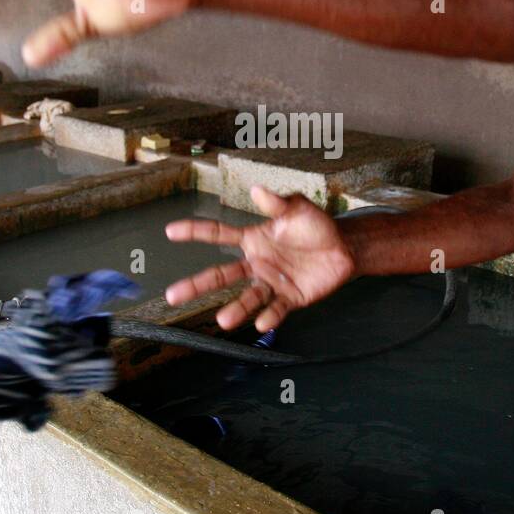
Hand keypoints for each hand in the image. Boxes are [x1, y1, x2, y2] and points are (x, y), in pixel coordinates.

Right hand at [164, 185, 357, 332]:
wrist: (343, 248)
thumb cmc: (317, 226)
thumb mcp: (297, 208)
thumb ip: (277, 203)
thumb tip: (256, 190)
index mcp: (253, 240)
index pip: (218, 235)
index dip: (195, 232)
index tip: (170, 231)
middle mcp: (257, 263)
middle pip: (221, 275)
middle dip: (196, 285)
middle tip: (172, 295)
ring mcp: (271, 283)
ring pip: (247, 298)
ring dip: (236, 310)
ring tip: (223, 321)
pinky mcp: (290, 298)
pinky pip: (276, 309)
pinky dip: (268, 317)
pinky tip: (261, 323)